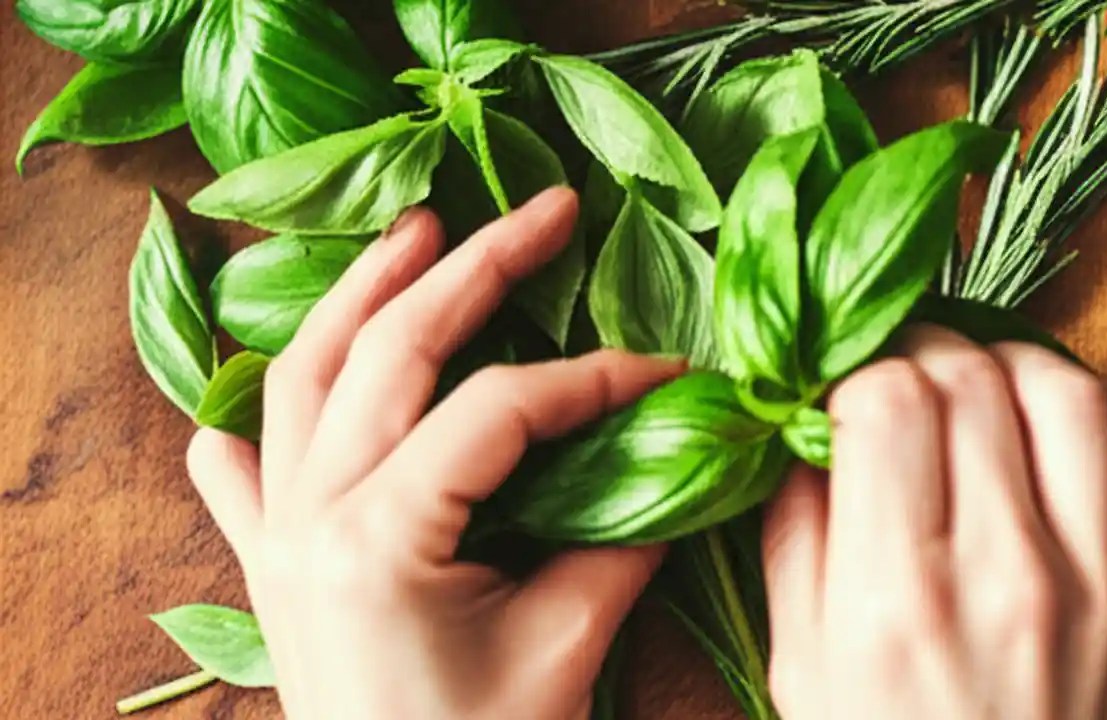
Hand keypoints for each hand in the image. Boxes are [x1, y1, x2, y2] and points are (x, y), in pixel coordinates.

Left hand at [186, 188, 677, 719]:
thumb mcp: (565, 649)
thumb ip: (621, 541)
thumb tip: (674, 453)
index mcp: (383, 537)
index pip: (498, 408)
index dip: (591, 375)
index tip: (664, 365)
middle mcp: (311, 514)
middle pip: (391, 350)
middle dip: (474, 267)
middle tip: (540, 210)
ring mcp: (276, 531)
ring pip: (303, 373)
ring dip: (362, 291)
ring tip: (417, 229)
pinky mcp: (267, 557)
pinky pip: (239, 458)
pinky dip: (260, 401)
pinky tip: (285, 364)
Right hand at [763, 325, 1106, 718]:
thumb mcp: (802, 671)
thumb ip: (793, 542)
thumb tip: (800, 436)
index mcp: (898, 592)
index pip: (889, 399)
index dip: (857, 371)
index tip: (845, 389)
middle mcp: (1007, 571)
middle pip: (972, 379)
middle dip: (922, 354)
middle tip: (903, 378)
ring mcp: (1104, 582)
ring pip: (1071, 393)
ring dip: (1013, 369)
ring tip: (982, 393)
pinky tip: (1067, 443)